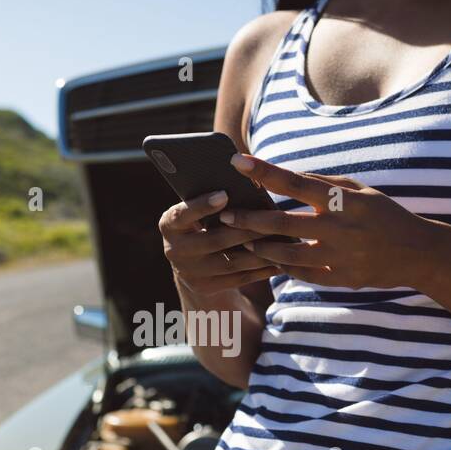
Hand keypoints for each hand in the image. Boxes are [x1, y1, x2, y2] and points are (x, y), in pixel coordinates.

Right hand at [158, 190, 277, 296]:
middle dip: (244, 229)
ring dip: (258, 252)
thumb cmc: (204, 221)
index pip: (182, 214)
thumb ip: (216, 191)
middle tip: (270, 218)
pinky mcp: (206, 288)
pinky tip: (280, 260)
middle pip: (213, 240)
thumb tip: (243, 162)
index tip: (224, 194)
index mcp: (169, 224)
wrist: (194, 261)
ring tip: (281, 239)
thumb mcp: (200, 207)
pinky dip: (260, 270)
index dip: (202, 206)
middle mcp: (174, 251)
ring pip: (230, 262)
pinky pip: (238, 279)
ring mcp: (189, 273)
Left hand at [219, 154, 440, 288]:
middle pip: (283, 225)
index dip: (265, 172)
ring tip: (243, 242)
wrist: (418, 253)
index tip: (238, 161)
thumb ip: (325, 184)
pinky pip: (302, 275)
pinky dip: (284, 267)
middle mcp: (339, 229)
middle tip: (225, 217)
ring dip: (261, 248)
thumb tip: (290, 175)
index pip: (296, 182)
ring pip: (287, 255)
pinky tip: (270, 260)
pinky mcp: (340, 279)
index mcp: (343, 201)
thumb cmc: (385, 215)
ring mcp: (339, 257)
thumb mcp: (361, 191)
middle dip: (249, 221)